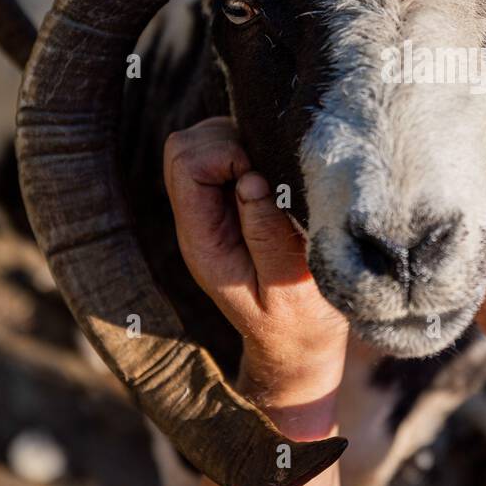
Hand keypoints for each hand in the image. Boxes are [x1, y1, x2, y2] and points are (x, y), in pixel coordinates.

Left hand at [164, 117, 347, 485]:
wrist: (298, 346)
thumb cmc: (301, 323)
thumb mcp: (291, 290)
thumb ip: (269, 238)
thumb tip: (250, 182)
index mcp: (203, 241)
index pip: (187, 166)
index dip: (227, 155)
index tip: (266, 179)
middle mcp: (199, 220)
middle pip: (185, 145)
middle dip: (231, 142)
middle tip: (273, 175)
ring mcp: (212, 209)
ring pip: (204, 139)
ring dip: (244, 144)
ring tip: (280, 178)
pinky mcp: (233, 199)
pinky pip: (228, 149)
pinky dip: (253, 148)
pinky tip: (280, 177)